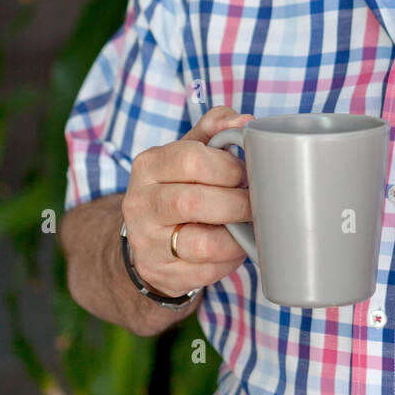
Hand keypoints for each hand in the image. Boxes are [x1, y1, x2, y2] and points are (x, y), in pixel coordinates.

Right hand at [122, 104, 255, 297]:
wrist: (148, 237)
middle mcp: (140, 203)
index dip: (229, 167)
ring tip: (247, 227)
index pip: (191, 159)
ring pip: (204, 244)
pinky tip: (234, 247)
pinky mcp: (162, 273)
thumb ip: (215, 128)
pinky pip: (207, 271)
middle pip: (194, 202)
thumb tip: (244, 121)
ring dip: (237, 236)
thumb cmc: (179, 186)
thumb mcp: (189, 151)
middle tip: (254, 203)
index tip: (246, 174)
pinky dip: (230, 260)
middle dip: (237, 203)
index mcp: (148, 165)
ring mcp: (147, 242)